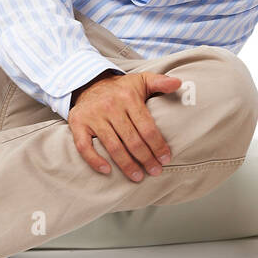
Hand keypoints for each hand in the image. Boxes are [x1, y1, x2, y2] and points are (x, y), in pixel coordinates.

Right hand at [67, 71, 182, 180]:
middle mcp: (110, 107)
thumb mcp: (142, 80)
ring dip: (126, 165)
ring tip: (138, 177)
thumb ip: (160, 82)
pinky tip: (107, 171)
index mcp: (128, 98)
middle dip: (146, 158)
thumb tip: (179, 82)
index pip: (147, 127)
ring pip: (113, 146)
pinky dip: (94, 160)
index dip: (158, 145)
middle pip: (132, 140)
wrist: (88, 84)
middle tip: (155, 171)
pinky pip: (84, 146)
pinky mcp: (78, 124)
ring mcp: (93, 116)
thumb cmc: (121, 89)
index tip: (166, 159)